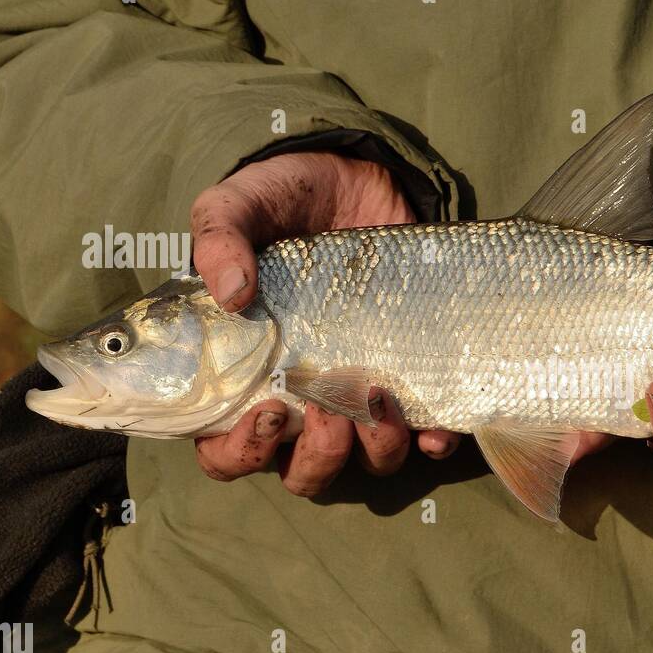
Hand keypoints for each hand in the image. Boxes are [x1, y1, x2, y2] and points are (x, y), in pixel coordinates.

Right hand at [189, 152, 460, 496]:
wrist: (356, 180)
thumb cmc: (284, 201)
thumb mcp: (239, 205)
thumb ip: (219, 238)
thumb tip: (231, 293)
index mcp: (247, 377)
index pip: (227, 451)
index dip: (239, 452)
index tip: (265, 412)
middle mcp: (304, 401)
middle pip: (304, 472)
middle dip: (318, 456)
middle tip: (326, 407)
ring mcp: (361, 395)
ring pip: (367, 461)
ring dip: (373, 448)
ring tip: (377, 399)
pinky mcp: (415, 381)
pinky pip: (428, 437)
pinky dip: (432, 442)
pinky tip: (434, 429)